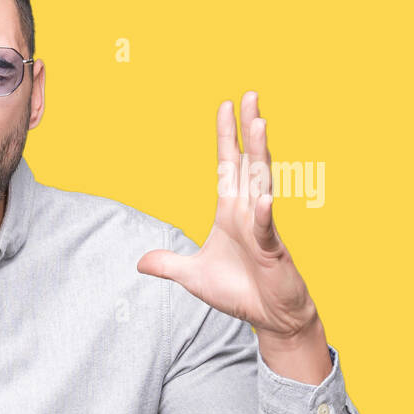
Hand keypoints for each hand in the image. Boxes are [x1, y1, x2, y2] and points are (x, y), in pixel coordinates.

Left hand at [136, 91, 316, 337]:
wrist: (268, 318)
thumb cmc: (238, 291)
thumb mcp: (192, 276)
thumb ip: (167, 264)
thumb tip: (140, 262)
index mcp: (230, 212)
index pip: (227, 167)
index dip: (225, 137)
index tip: (225, 106)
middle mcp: (248, 212)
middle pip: (247, 163)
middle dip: (247, 130)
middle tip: (249, 95)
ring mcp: (262, 228)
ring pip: (260, 184)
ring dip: (258, 155)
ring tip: (259, 123)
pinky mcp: (272, 251)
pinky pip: (266, 228)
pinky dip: (263, 214)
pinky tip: (262, 198)